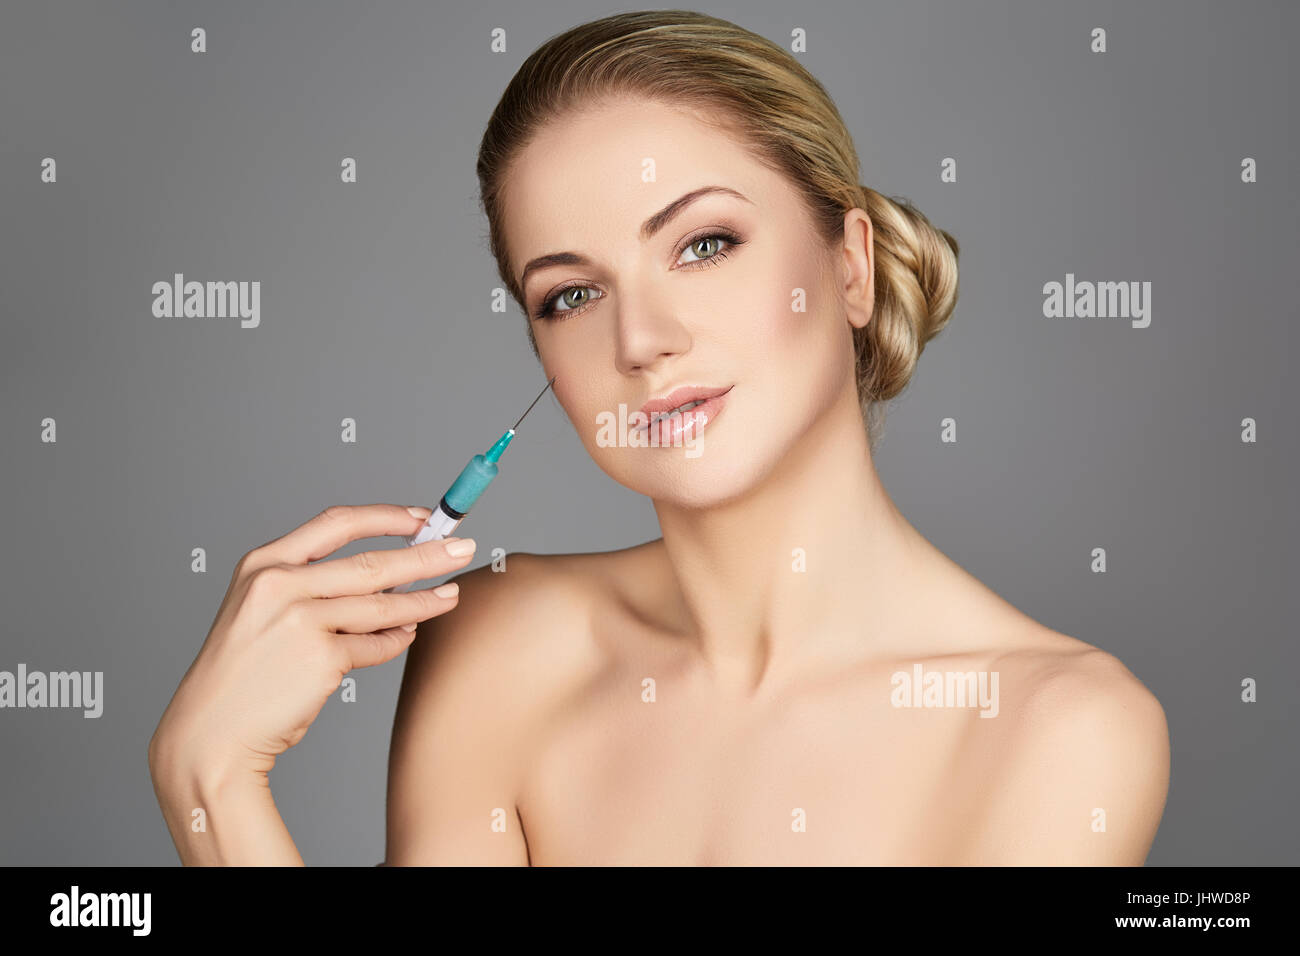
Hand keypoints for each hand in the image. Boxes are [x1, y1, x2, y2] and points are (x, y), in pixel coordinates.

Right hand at [149, 504, 475, 781]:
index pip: (337, 524)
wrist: (212, 733)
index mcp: (263, 563)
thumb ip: (315, 587)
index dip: (387, 516)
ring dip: (425, 600)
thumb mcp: (264, 611)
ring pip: (383, 604)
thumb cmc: (243, 674)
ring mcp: (300, 620)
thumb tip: (392, 574)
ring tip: (451, 595)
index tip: (424, 518)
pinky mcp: (321, 657)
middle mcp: (279, 585)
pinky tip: (405, 637)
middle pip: (372, 561)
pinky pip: (376, 645)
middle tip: (462, 549)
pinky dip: (396, 641)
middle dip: (426, 555)